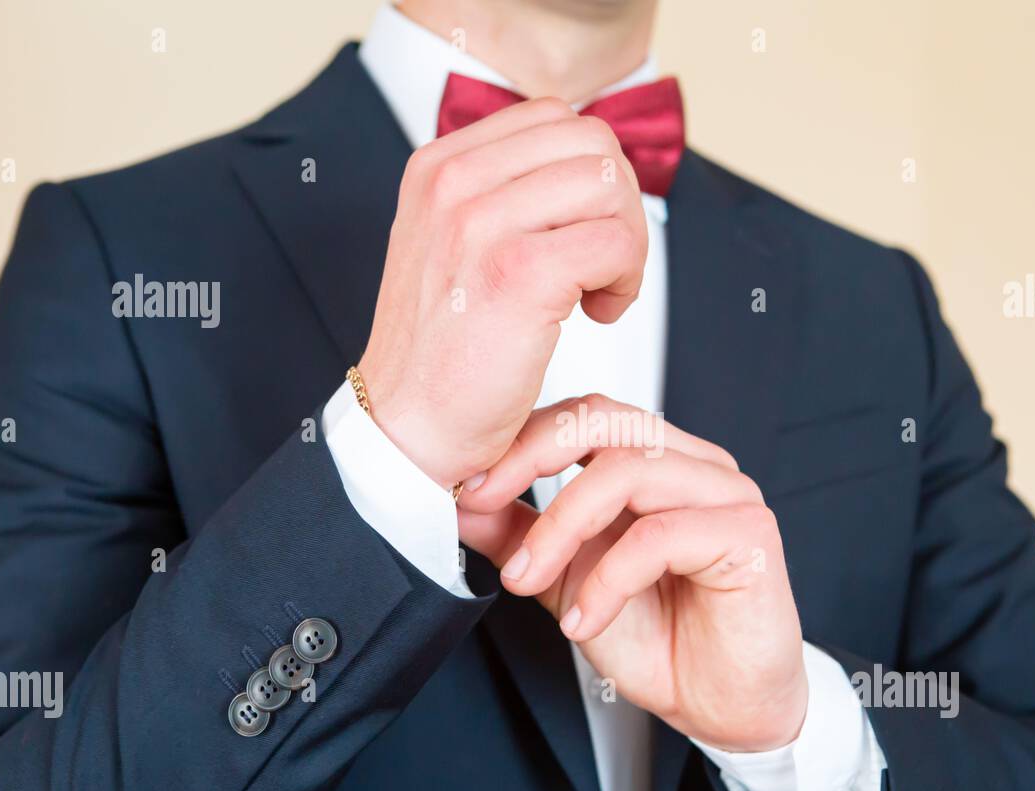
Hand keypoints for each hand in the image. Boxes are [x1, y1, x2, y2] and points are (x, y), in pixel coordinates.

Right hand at [356, 98, 647, 487]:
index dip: (590, 173)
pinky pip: (616, 242)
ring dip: (627, 243)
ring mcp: (482, 222)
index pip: (555, 119)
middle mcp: (454, 182)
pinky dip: (625, 280)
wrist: (407, 427)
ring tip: (600, 292)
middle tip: (604, 266)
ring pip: (611, 186)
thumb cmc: (443, 351)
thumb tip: (590, 172)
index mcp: (438, 166)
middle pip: (592, 142)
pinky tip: (597, 315)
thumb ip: (503, 196)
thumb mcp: (451, 246)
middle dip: (620, 204)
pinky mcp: (518, 272)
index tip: (579, 233)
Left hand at [457, 395, 807, 752]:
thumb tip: (460, 504)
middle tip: (483, 503)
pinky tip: (583, 620)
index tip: (468, 487)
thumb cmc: (661, 641)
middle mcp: (696, 465)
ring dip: (560, 528)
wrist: (721, 709)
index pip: (586, 416)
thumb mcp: (566, 581)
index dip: (521, 441)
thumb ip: (522, 536)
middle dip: (531, 458)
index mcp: (659, 461)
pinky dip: (606, 580)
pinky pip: (659, 535)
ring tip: (527, 581)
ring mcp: (727, 493)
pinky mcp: (749, 532)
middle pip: (607, 421)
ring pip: (627, 472)